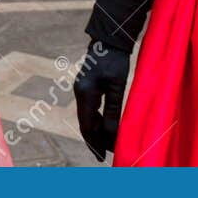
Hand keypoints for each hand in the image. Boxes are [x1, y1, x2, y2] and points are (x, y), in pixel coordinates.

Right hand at [73, 41, 130, 161]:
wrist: (109, 39)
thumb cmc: (115, 60)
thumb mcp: (117, 85)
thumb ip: (113, 110)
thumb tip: (111, 134)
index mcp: (85, 93)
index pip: (87, 126)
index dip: (94, 143)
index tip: (102, 157)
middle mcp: (79, 93)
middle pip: (85, 124)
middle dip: (96, 141)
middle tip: (107, 156)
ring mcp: (81, 90)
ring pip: (87, 118)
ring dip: (97, 132)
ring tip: (109, 145)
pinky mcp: (86, 87)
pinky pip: (90, 110)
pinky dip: (97, 121)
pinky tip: (105, 129)